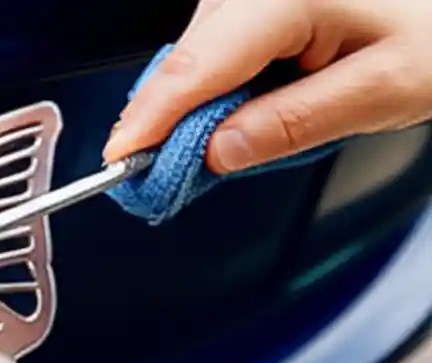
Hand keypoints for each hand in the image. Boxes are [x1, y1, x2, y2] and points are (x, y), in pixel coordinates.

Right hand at [103, 0, 431, 173]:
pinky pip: (216, 44)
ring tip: (233, 139)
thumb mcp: (384, 89)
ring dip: (200, 104)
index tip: (119, 162)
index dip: (149, 120)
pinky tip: (246, 106)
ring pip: (196, 54)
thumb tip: (215, 154)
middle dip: (174, 121)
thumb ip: (293, 125)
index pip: (194, 67)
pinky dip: (218, 84)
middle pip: (187, 60)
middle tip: (173, 178)